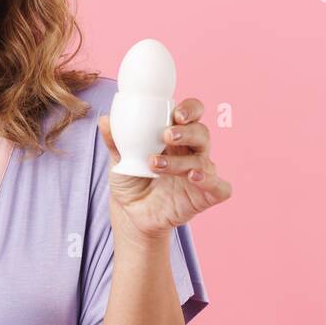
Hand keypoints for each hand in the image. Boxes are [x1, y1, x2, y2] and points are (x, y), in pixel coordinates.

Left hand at [97, 97, 231, 243]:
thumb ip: (115, 141)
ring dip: (179, 161)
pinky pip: (221, 187)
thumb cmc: (132, 181)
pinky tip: (192, 178)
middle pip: (201, 132)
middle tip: (166, 135)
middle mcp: (191, 152)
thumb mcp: (120, 160)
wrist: (132, 214)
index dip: (190, 109)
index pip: (192, 114)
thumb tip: (104, 121)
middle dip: (187, 132)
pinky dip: (211, 181)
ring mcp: (200, 173)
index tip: (176, 113)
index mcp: (176, 136)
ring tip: (154, 164)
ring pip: (203, 159)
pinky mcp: (205, 196)